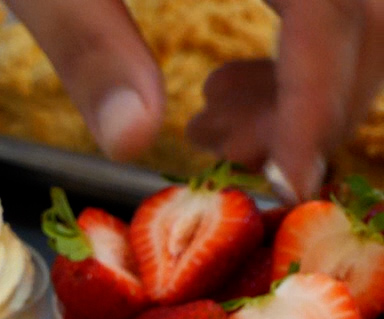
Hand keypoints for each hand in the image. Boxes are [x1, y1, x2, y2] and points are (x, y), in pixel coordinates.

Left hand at [5, 0, 383, 199]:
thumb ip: (89, 47)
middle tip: (232, 157)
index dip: (321, 96)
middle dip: (319, 97)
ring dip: (310, 80)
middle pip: (369, 7)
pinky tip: (226, 85)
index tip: (291, 175)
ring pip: (359, 3)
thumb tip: (131, 142)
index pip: (337, 4)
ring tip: (214, 124)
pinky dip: (300, 45)